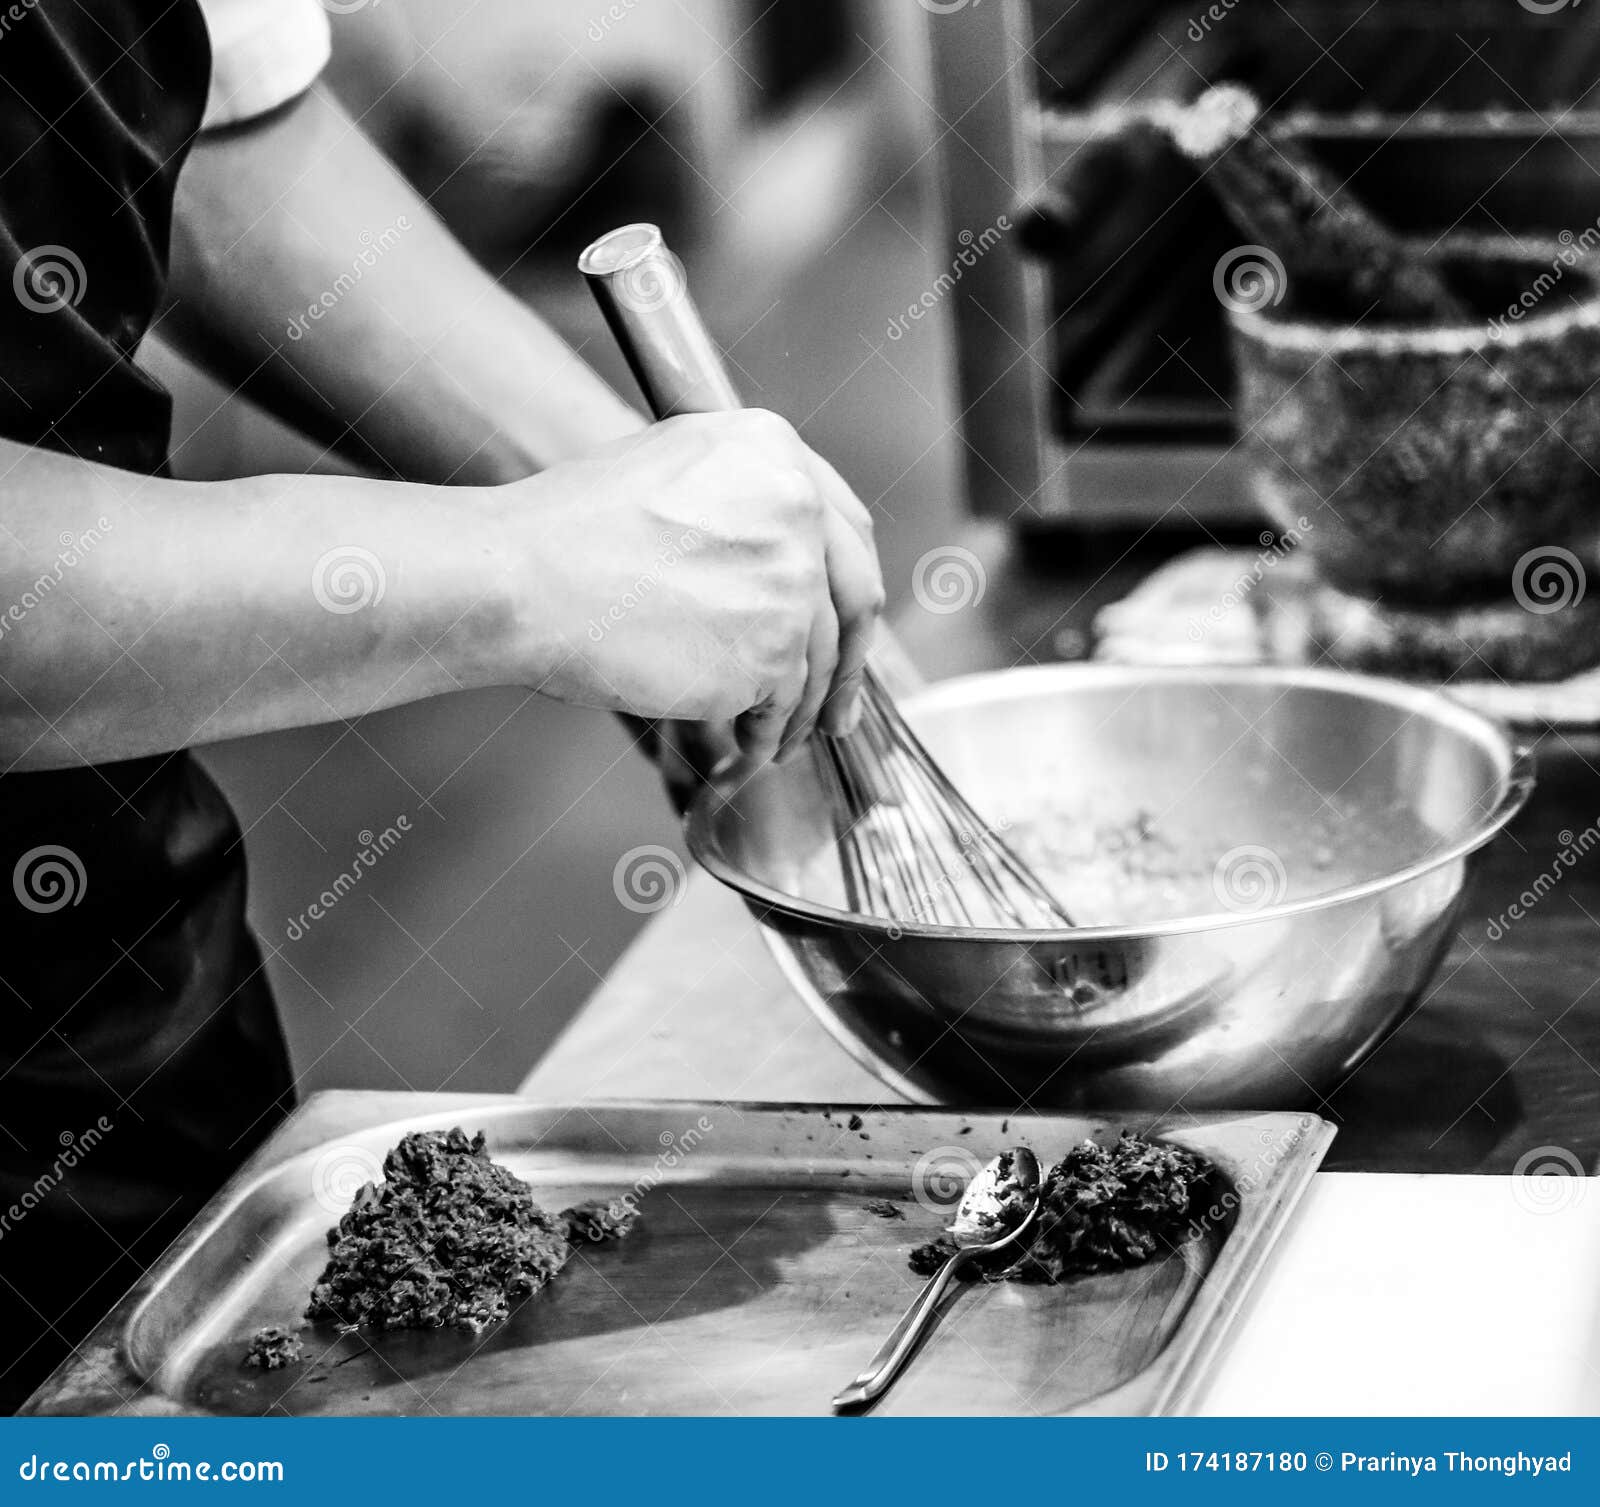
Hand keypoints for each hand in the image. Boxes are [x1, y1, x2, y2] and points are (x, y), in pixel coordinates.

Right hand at [514, 410, 883, 768]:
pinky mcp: (772, 652)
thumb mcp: (672, 468)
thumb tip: (775, 555)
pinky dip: (769, 734)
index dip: (848, 587)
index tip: (847, 623)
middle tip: (840, 703)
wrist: (524, 579)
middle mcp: (798, 509)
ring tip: (781, 737)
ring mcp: (791, 582)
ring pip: (820, 662)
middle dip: (850, 662)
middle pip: (854, 599)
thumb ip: (741, 499)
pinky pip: (783, 705)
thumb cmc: (568, 530)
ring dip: (804, 709)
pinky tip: (751, 747)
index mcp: (775, 449)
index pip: (847, 529)